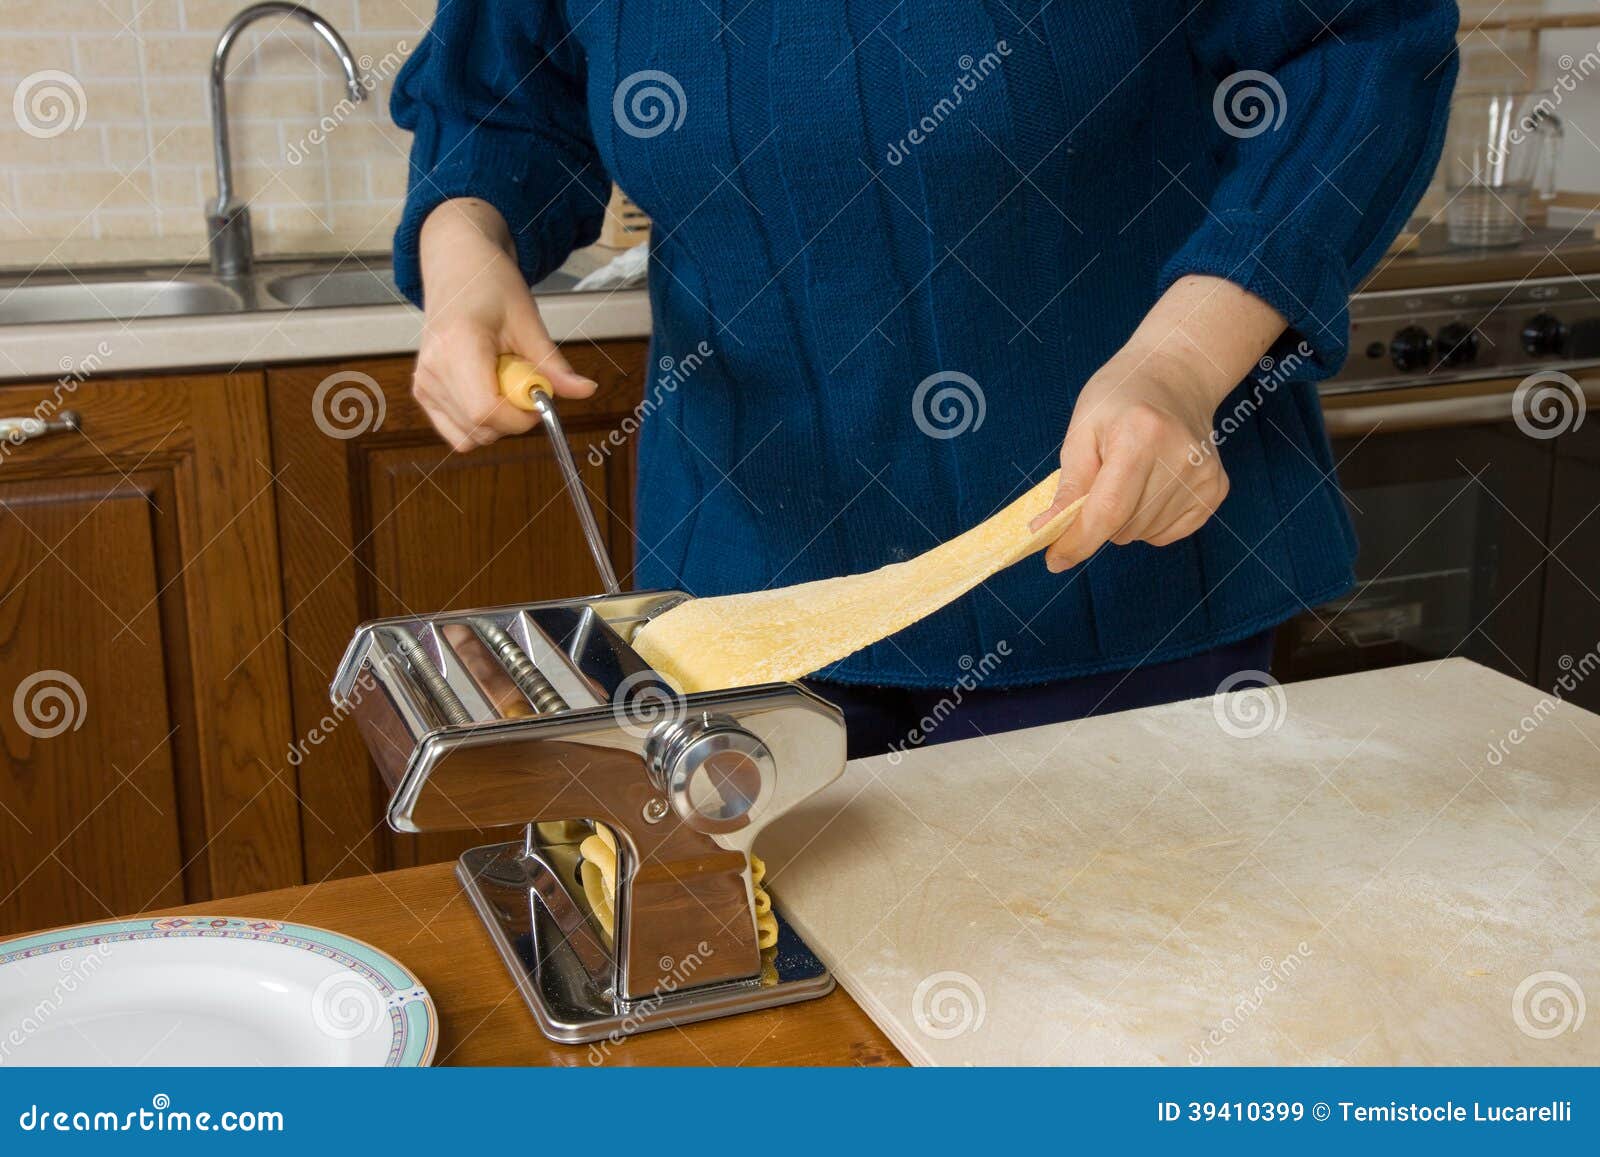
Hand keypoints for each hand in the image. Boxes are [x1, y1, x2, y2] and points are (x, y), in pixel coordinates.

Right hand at [412, 198, 595, 451]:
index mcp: (457, 346)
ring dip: (498, 421)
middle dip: (514, 417)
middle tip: (522, 380)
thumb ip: (553, 365)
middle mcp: (433, 371)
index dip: (520, 416)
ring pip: (471, 437)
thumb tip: (586, 391)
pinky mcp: (423, 394)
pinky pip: (458, 433)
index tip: (538, 397)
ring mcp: (424, 385)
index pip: (486, 410)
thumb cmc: (489, 285)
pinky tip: (487, 391)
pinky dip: (480, 424)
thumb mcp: (528, 320)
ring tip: (500, 379)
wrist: (457, 267)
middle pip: (481, 428)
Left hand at [1029, 275, 1287, 570]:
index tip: (1054, 559)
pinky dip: (1147, 522)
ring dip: (1123, 521)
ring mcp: (1204, 476)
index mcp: (1141, 435)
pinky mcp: (1216, 490)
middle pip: (1124, 526)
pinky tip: (1149, 486)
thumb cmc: (1119, 400)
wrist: (1175, 379)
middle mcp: (1181, 458)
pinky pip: (1166, 534)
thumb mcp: (1082, 430)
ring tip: (1127, 478)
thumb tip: (1047, 532)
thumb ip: (1069, 485)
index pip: (1108, 510)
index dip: (1078, 541)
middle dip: (1096, 521)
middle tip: (1095, 485)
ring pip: (1143, 534)